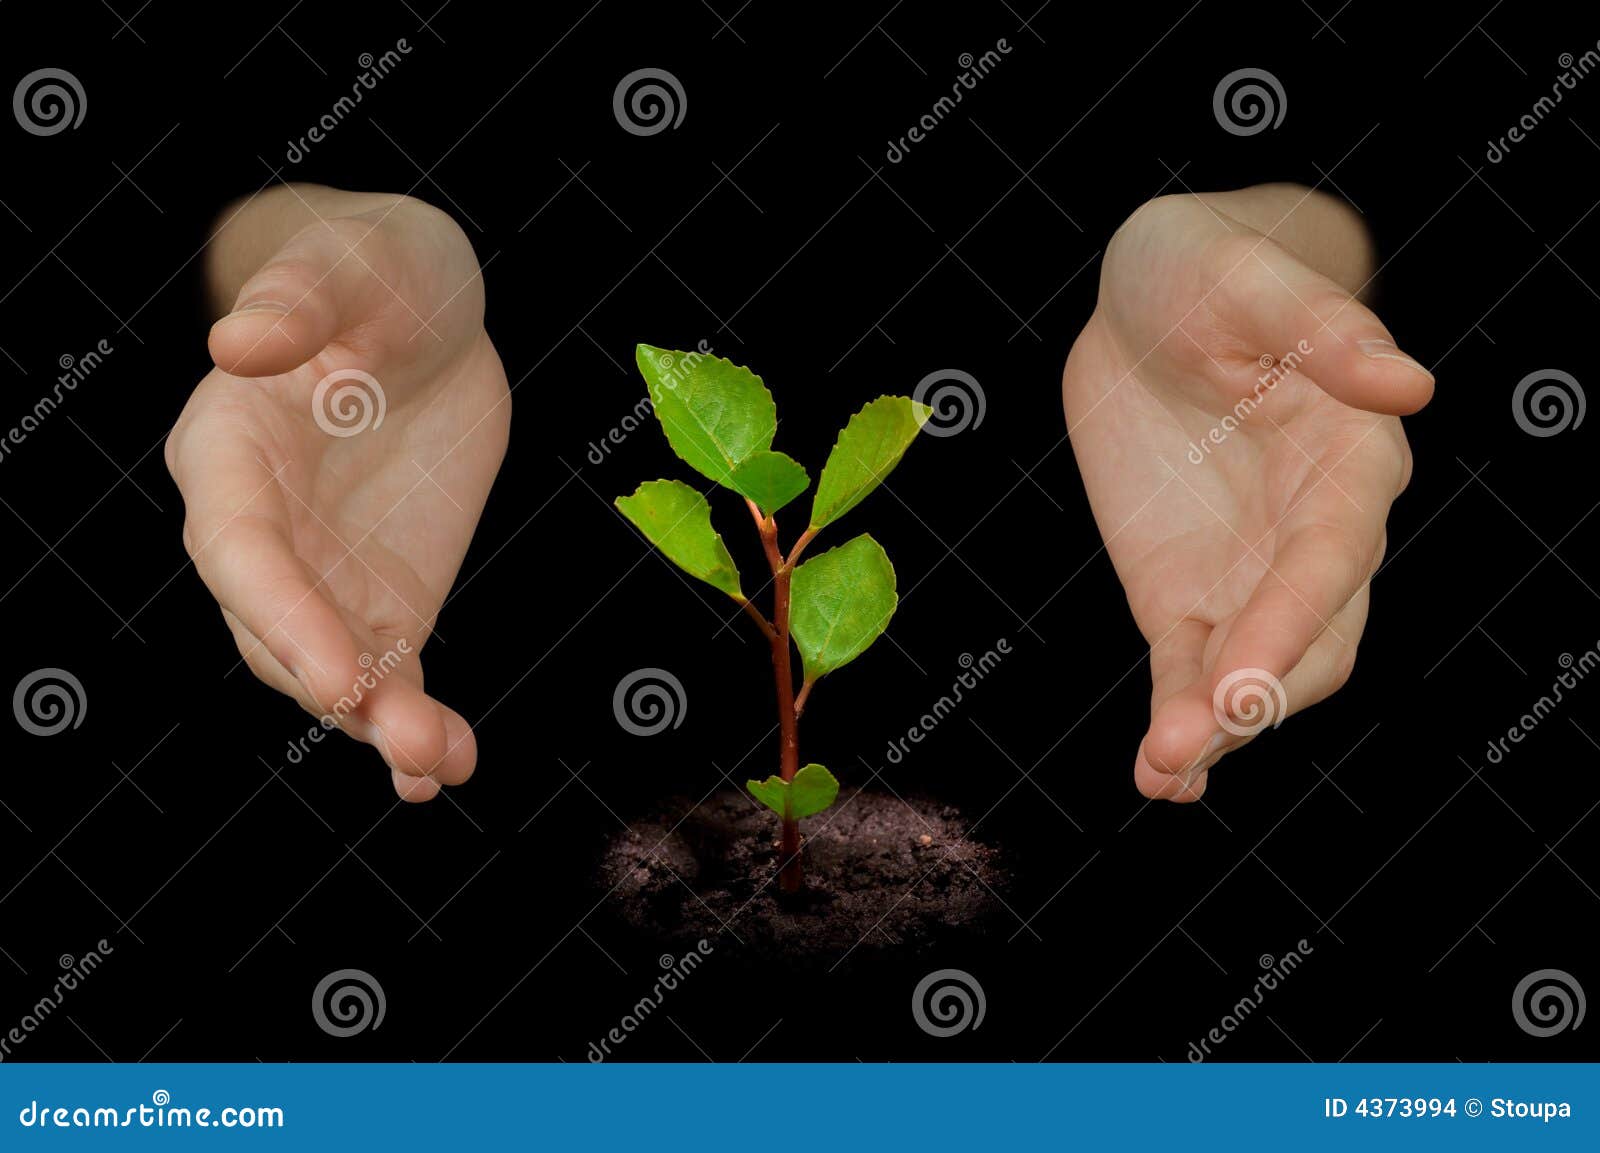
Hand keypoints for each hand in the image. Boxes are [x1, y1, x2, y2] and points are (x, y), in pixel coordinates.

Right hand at [165, 187, 508, 801]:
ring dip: (383, 724)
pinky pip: (388, 677)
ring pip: (332, 671)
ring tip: (439, 762)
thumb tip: (243, 340)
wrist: (428, 318)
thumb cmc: (379, 275)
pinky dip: (413, 723)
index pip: (239, 549)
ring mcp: (321, 576)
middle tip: (409, 738)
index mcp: (230, 450)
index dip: (282, 616)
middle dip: (337, 690)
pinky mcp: (381, 601)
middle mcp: (260, 529)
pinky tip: (447, 764)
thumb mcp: (354, 264)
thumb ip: (301, 297)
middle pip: (278, 630)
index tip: (337, 677)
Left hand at [1063, 188, 1432, 801]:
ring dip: (1217, 729)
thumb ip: (1322, 328)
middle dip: (1256, 698)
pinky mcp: (1188, 594)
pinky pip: (1192, 671)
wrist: (1150, 300)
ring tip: (1162, 772)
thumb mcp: (1245, 277)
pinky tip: (1160, 775)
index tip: (1241, 680)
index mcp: (1347, 454)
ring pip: (1257, 673)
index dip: (1290, 619)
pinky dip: (1180, 721)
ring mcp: (1251, 571)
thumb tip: (1406, 385)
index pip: (1333, 555)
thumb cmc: (1207, 273)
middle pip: (1313, 640)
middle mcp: (1315, 530)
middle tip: (1187, 743)